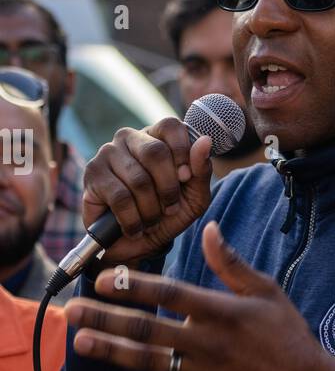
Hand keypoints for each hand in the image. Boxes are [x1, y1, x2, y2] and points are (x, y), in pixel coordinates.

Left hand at [65, 222, 334, 370]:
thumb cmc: (287, 333)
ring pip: (144, 359)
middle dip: (104, 317)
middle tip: (72, 309)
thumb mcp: (266, 290)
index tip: (102, 278)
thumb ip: (231, 262)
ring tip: (78, 340)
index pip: (168, 292)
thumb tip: (207, 228)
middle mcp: (205, 341)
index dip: (132, 285)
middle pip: (145, 326)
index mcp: (220, 310)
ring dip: (108, 350)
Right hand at [81, 119, 213, 264]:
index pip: (171, 126)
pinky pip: (120, 197)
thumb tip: (205, 142)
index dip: (182, 152)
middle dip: (168, 188)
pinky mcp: (93, 174)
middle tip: (169, 208)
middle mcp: (130, 138)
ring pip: (138, 179)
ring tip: (151, 221)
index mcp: (157, 137)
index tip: (185, 178)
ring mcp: (108, 153)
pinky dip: (133, 220)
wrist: (138, 244)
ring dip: (151, 209)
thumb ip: (201, 170)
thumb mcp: (194, 197)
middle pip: (155, 152)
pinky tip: (134, 228)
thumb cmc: (167, 214)